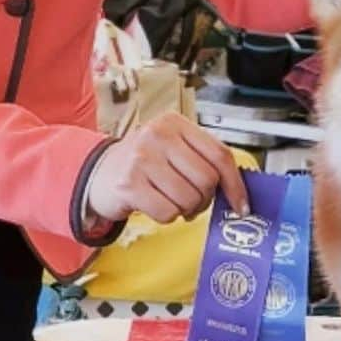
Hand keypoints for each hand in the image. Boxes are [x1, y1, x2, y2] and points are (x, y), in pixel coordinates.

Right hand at [86, 113, 247, 226]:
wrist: (99, 173)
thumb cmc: (143, 162)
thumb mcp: (172, 148)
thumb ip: (202, 159)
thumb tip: (236, 190)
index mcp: (175, 123)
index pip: (219, 153)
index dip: (235, 183)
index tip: (241, 204)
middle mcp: (158, 135)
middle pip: (207, 179)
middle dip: (205, 199)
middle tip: (193, 201)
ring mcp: (142, 158)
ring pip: (189, 198)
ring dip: (185, 209)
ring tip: (171, 201)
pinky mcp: (129, 184)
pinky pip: (168, 213)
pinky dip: (166, 217)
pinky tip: (155, 205)